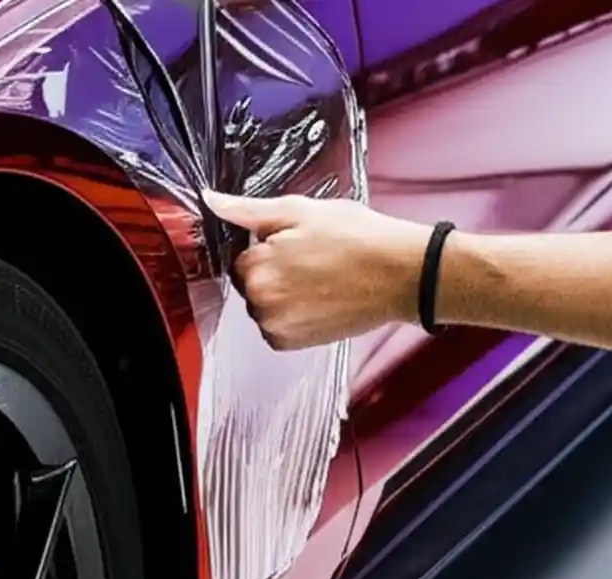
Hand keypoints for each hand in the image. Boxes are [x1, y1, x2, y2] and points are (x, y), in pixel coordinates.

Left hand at [203, 190, 431, 349]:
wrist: (401, 274)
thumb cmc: (358, 238)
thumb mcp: (300, 210)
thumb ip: (248, 210)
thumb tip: (210, 200)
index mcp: (257, 267)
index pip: (242, 258)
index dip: (269, 249)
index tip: (298, 246)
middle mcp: (261, 302)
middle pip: (250, 284)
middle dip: (273, 272)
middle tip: (312, 261)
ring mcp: (276, 326)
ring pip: (263, 306)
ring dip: (281, 296)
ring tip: (319, 281)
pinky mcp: (291, 344)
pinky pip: (276, 328)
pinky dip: (291, 317)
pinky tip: (319, 301)